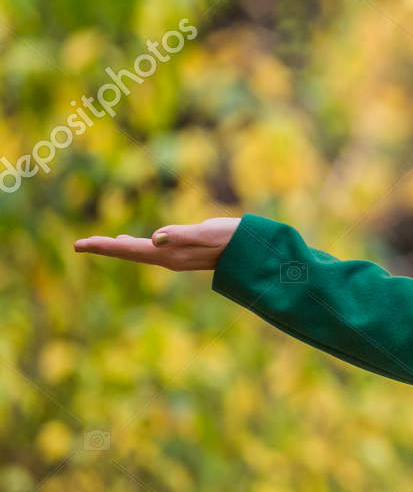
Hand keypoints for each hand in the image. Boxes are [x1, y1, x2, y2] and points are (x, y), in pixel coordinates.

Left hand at [74, 218, 240, 270]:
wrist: (255, 254)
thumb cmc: (235, 239)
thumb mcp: (209, 232)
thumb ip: (183, 235)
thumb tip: (155, 238)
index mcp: (170, 254)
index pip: (130, 249)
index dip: (104, 247)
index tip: (80, 244)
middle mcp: (170, 259)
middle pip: (129, 253)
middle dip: (104, 248)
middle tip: (78, 245)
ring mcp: (176, 258)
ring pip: (138, 253)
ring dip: (117, 248)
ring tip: (99, 244)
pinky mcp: (183, 254)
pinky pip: (149, 252)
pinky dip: (134, 246)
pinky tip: (132, 243)